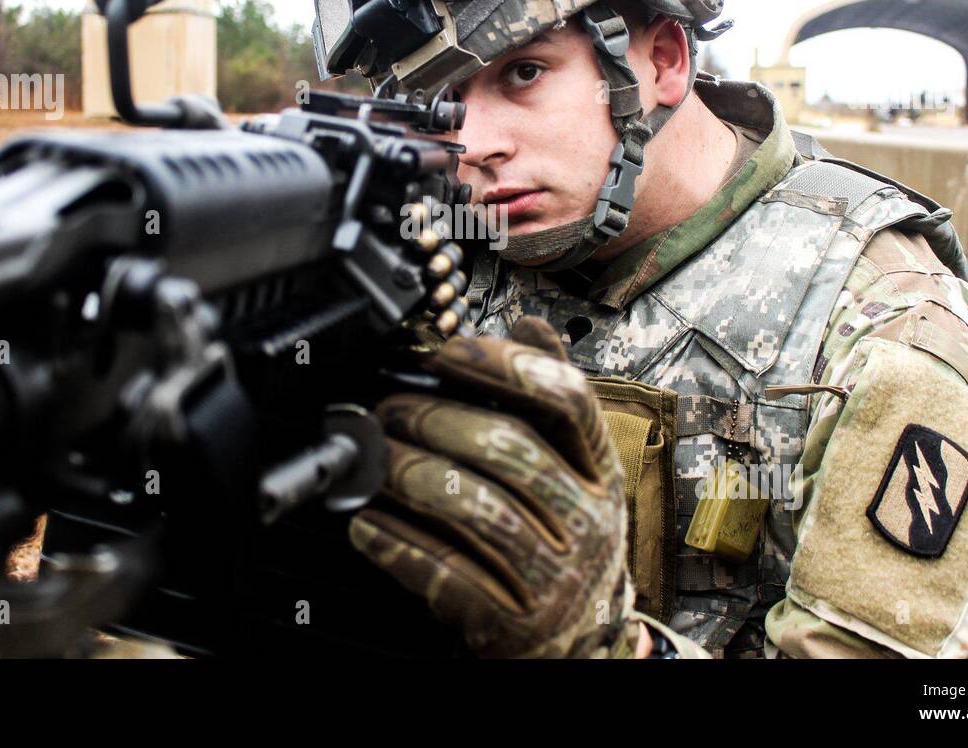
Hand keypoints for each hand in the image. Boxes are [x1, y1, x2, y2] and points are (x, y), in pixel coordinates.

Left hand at [349, 317, 637, 657]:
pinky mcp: (516, 622)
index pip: (568, 399)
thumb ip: (551, 400)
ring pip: (477, 509)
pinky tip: (367, 526)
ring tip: (371, 461)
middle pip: (510, 449)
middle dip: (435, 420)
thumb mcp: (578, 469)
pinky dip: (399, 544)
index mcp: (600, 469)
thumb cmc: (568, 539)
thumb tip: (528, 325)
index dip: (505, 366)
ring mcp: (557, 574)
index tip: (449, 352)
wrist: (588, 641)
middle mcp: (587, 517)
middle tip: (388, 410)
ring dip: (410, 476)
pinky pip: (448, 574)